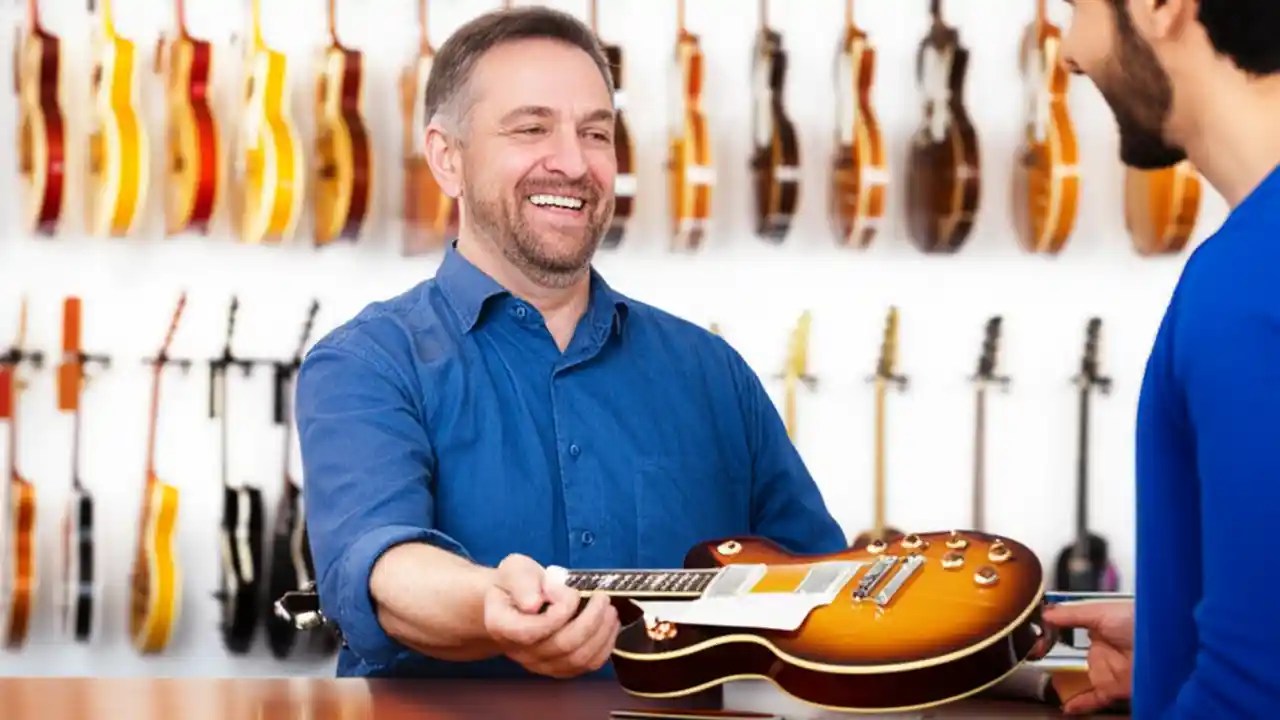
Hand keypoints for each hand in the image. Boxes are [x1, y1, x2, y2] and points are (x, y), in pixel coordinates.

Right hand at [482, 553, 620, 678]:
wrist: (516, 600)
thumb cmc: (517, 583)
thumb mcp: (514, 569)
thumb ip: (522, 583)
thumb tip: (534, 603)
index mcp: (502, 626)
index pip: (531, 631)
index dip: (559, 613)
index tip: (571, 591)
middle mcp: (519, 651)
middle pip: (562, 646)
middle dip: (590, 620)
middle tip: (602, 597)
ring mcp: (539, 664)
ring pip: (577, 659)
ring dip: (601, 633)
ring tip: (609, 609)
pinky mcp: (558, 667)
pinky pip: (586, 665)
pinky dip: (604, 646)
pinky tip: (609, 626)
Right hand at [1041, 601, 1134, 714]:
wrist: (1165, 646)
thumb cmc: (1140, 621)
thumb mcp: (1099, 611)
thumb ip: (1070, 614)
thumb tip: (1044, 613)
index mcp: (1099, 627)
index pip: (1070, 631)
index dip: (1051, 634)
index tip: (1034, 635)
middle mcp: (1102, 649)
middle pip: (1072, 657)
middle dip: (1053, 658)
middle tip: (1031, 655)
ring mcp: (1107, 670)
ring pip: (1079, 678)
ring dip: (1063, 681)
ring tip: (1040, 678)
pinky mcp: (1113, 688)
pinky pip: (1093, 698)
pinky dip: (1080, 704)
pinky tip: (1066, 707)